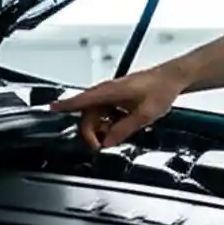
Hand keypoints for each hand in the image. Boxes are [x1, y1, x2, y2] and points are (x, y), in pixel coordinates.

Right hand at [48, 64, 189, 148]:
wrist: (172, 79)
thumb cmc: (160, 89)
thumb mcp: (144, 115)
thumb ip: (124, 129)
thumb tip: (108, 142)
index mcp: (110, 91)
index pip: (82, 100)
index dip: (65, 105)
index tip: (51, 110)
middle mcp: (108, 91)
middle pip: (88, 114)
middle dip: (92, 131)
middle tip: (101, 146)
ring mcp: (113, 94)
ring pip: (97, 115)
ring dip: (102, 128)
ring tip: (115, 136)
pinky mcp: (118, 98)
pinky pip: (107, 112)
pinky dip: (109, 122)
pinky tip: (121, 127)